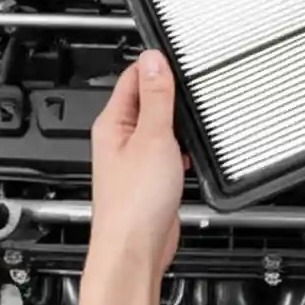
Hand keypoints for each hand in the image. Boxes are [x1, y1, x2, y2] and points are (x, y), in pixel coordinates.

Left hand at [87, 49, 185, 277]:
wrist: (135, 248)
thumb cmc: (134, 202)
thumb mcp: (153, 137)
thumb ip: (156, 97)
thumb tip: (153, 59)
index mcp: (112, 123)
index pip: (132, 77)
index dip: (155, 64)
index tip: (177, 56)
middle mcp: (119, 138)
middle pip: (147, 99)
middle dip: (170, 93)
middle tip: (192, 89)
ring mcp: (134, 158)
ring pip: (159, 125)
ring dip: (177, 123)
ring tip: (192, 123)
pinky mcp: (150, 176)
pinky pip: (168, 149)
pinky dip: (182, 147)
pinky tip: (190, 154)